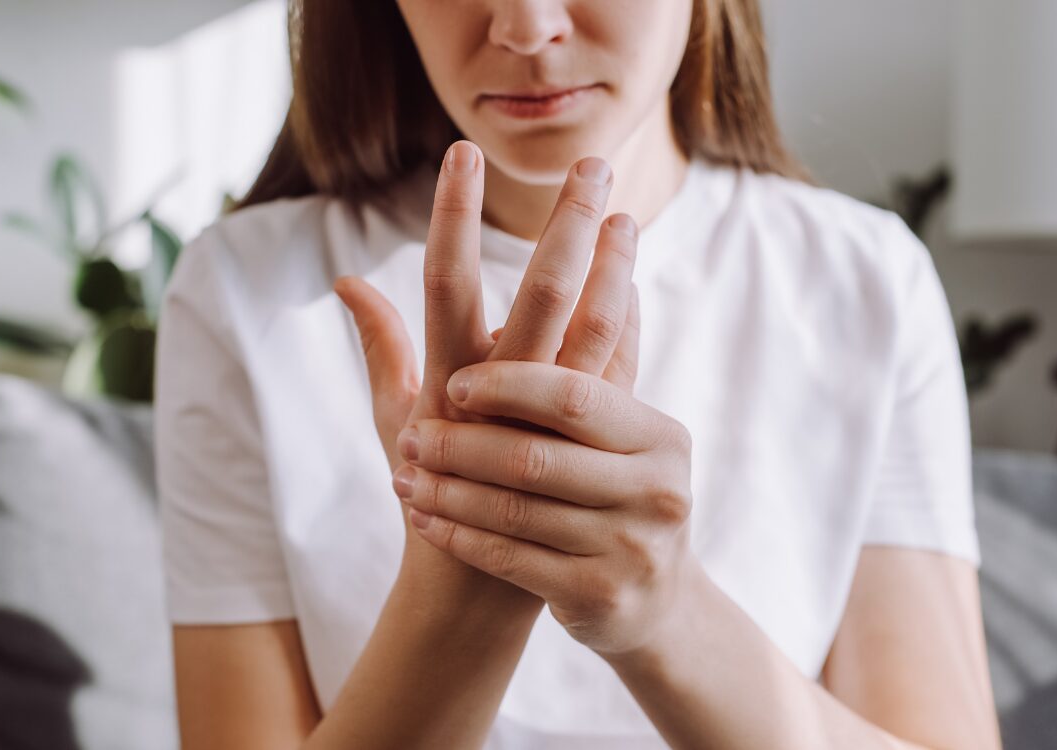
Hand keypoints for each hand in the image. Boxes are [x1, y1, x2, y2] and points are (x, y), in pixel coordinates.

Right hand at [335, 140, 641, 607]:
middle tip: (591, 164)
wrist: (477, 579)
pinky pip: (614, 372)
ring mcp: (550, 420)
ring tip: (627, 210)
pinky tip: (633, 279)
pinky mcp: (587, 444)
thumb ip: (379, 342)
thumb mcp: (393, 416)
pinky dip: (625, 323)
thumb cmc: (427, 490)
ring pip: (595, 330)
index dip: (452, 215)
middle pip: (542, 293)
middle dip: (567, 224)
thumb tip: (347, 279)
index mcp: (445, 380)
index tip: (463, 154)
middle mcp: (500, 395)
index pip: (445, 280)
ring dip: (615, 267)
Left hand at [393, 359, 696, 656]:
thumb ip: (605, 339)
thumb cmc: (616, 491)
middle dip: (464, 443)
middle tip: (412, 434)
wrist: (651, 600)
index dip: (510, 386)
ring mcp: (630, 546)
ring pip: (515, 511)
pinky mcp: (600, 596)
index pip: (574, 396)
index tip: (454, 382)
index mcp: (653, 433)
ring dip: (449, 490)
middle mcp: (653, 488)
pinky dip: (460, 535)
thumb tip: (616, 223)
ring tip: (403, 473)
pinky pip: (510, 560)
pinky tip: (424, 519)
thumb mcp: (618, 427)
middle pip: (536, 456)